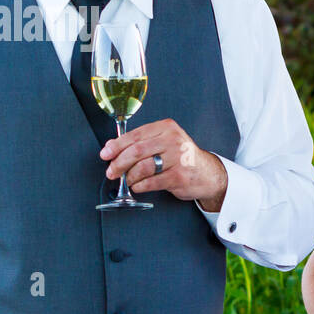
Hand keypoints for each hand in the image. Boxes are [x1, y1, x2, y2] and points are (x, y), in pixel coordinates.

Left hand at [99, 118, 228, 210]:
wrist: (207, 173)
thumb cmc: (182, 157)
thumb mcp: (164, 142)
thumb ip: (141, 142)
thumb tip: (111, 146)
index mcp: (167, 127)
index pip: (135, 135)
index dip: (116, 146)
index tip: (105, 154)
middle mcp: (173, 140)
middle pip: (136, 151)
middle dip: (119, 163)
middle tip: (112, 171)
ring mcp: (178, 158)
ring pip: (142, 167)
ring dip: (129, 176)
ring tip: (128, 180)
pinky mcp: (179, 176)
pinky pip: (151, 182)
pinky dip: (140, 186)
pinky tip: (138, 186)